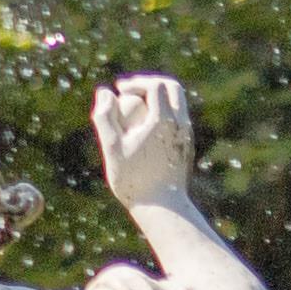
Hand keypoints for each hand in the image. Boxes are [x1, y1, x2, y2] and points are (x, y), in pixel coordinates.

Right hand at [94, 72, 197, 212]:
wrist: (163, 206)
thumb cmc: (134, 179)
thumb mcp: (112, 147)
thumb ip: (105, 117)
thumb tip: (104, 92)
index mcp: (163, 120)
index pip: (155, 86)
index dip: (136, 83)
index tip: (119, 90)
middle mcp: (180, 124)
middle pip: (172, 88)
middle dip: (150, 83)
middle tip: (129, 90)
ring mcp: (186, 134)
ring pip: (177, 102)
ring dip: (156, 97)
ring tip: (134, 106)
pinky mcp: (186, 144)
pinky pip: (177, 116)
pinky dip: (161, 111)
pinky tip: (142, 126)